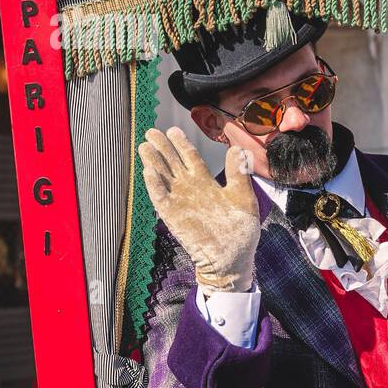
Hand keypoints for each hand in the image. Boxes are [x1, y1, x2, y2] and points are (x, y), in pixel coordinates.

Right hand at [139, 127, 259, 293]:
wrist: (233, 259)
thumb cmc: (240, 231)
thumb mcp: (243, 197)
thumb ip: (238, 173)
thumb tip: (237, 148)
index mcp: (207, 183)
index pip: (190, 158)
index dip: (181, 144)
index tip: (173, 129)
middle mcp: (190, 190)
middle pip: (172, 163)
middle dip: (162, 147)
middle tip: (151, 131)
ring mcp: (181, 203)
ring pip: (163, 178)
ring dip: (153, 162)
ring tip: (144, 146)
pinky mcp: (174, 217)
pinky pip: (161, 199)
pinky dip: (154, 186)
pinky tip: (148, 172)